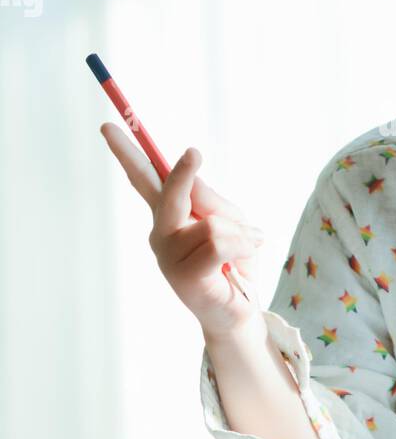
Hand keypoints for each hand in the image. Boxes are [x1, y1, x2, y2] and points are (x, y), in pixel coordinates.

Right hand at [99, 122, 264, 337]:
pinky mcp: (184, 276)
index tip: (108, 127)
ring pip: (212, 223)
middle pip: (169, 193)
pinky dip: (243, 246)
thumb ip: (208, 199)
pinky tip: (241, 261)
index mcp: (169, 216)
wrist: (239, 311)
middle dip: (182, 174)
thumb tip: (188, 171)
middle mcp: (161, 234)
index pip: (144, 180)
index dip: (127, 153)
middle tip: (194, 152)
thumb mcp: (229, 221)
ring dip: (241, 233)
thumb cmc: (234, 263)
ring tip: (244, 249)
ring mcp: (168, 256)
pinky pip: (220, 243)